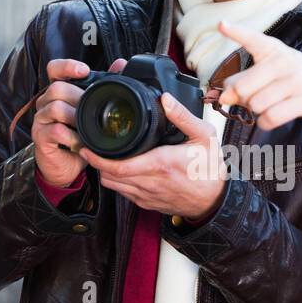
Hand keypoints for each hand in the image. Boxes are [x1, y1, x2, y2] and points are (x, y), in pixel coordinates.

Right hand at [31, 57, 125, 187]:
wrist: (68, 165)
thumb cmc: (79, 136)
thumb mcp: (92, 111)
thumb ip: (102, 87)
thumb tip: (120, 64)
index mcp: (59, 92)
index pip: (54, 69)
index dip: (67, 66)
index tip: (85, 70)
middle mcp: (46, 102)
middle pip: (57, 88)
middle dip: (78, 97)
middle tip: (92, 110)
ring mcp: (41, 119)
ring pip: (55, 107)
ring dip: (75, 117)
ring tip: (86, 128)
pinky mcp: (40, 137)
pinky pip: (55, 130)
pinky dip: (72, 137)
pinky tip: (80, 143)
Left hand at [79, 93, 227, 219]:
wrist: (215, 200)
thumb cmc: (210, 169)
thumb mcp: (204, 136)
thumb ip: (183, 117)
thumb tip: (165, 99)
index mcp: (161, 164)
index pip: (118, 166)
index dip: (97, 158)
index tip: (86, 145)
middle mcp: (151, 183)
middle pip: (109, 176)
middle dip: (95, 162)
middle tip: (88, 146)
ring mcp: (148, 196)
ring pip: (114, 186)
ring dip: (104, 172)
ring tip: (101, 156)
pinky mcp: (148, 203)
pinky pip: (124, 194)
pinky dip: (116, 181)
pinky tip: (118, 169)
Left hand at [215, 20, 301, 131]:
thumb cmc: (296, 78)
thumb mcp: (271, 71)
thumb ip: (243, 82)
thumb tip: (222, 97)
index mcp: (273, 49)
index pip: (252, 39)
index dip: (236, 32)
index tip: (221, 24)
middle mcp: (284, 62)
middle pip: (243, 88)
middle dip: (242, 99)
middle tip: (252, 98)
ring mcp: (296, 81)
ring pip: (256, 105)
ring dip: (256, 111)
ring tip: (267, 105)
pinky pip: (271, 118)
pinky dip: (265, 122)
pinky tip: (270, 117)